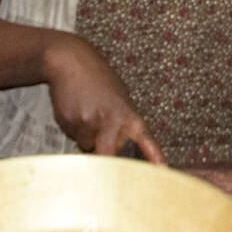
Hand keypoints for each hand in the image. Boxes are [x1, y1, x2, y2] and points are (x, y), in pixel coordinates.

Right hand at [42, 33, 165, 163]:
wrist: (70, 61)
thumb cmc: (97, 76)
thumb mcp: (120, 95)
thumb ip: (123, 120)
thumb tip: (124, 143)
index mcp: (127, 114)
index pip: (145, 140)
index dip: (154, 157)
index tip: (162, 170)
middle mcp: (109, 121)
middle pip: (108, 155)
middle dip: (104, 158)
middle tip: (101, 147)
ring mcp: (88, 123)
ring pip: (87, 146)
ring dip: (87, 137)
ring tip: (87, 112)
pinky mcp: (69, 123)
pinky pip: (73, 136)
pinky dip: (74, 128)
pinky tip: (76, 109)